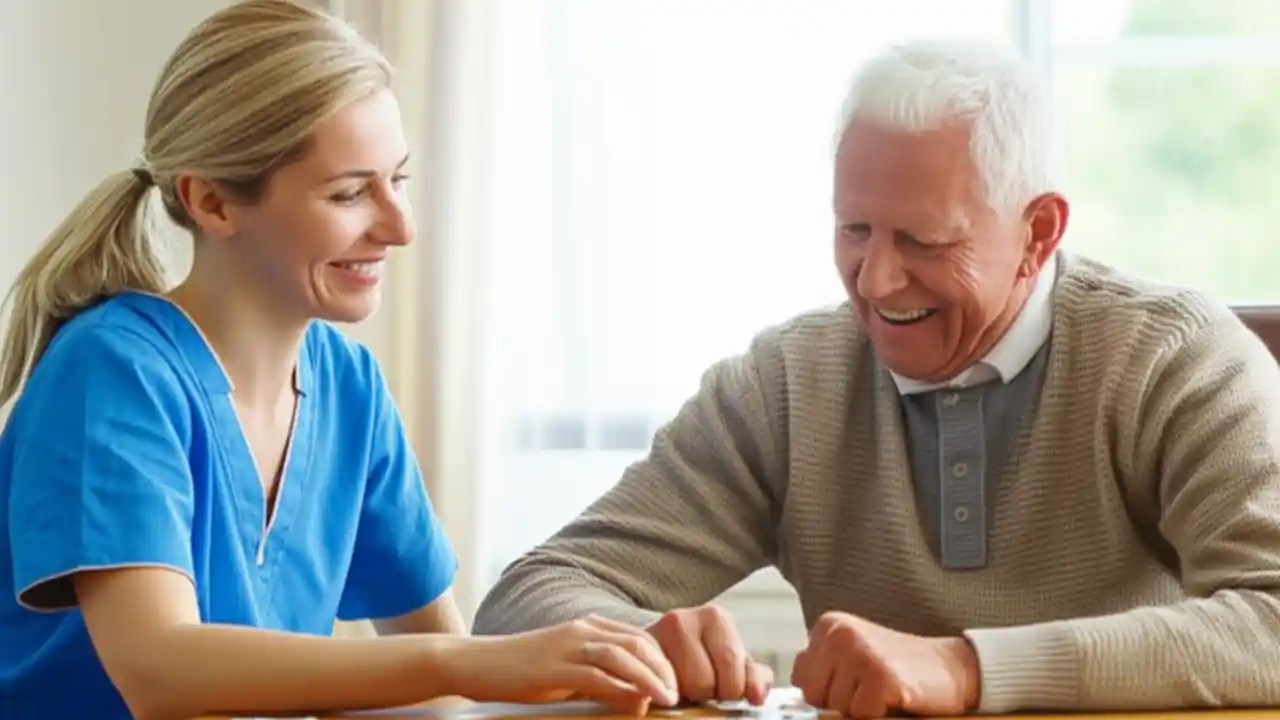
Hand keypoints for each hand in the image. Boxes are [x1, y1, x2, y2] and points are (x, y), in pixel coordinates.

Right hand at [447, 615, 678, 714]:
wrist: (475, 663)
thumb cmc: (521, 672)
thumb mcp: (567, 673)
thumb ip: (600, 680)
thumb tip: (636, 698)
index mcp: (587, 627)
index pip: (639, 637)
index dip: (663, 659)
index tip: (676, 683)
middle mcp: (582, 629)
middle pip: (637, 642)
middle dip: (663, 668)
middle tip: (679, 693)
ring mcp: (567, 646)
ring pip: (622, 654)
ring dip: (649, 676)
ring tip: (667, 697)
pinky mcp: (553, 668)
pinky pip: (595, 675)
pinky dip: (620, 687)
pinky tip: (635, 700)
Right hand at [645, 604, 772, 704]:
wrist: (657, 654)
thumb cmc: (702, 660)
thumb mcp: (732, 665)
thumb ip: (752, 677)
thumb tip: (758, 694)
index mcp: (715, 616)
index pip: (731, 667)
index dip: (731, 689)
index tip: (723, 686)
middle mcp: (682, 618)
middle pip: (703, 680)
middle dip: (707, 693)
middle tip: (701, 686)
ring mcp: (653, 633)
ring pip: (677, 688)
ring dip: (683, 695)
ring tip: (683, 685)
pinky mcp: (634, 653)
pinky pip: (652, 687)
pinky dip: (661, 694)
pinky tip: (665, 687)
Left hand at [791, 612, 978, 718]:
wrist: (949, 668)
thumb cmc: (897, 667)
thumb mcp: (850, 656)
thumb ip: (820, 666)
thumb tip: (792, 687)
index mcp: (828, 626)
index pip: (801, 678)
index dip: (827, 690)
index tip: (853, 682)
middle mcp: (839, 634)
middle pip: (814, 696)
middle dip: (839, 702)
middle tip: (869, 688)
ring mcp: (859, 653)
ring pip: (836, 708)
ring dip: (860, 709)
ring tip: (882, 690)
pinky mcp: (880, 677)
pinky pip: (860, 715)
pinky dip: (878, 714)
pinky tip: (895, 696)